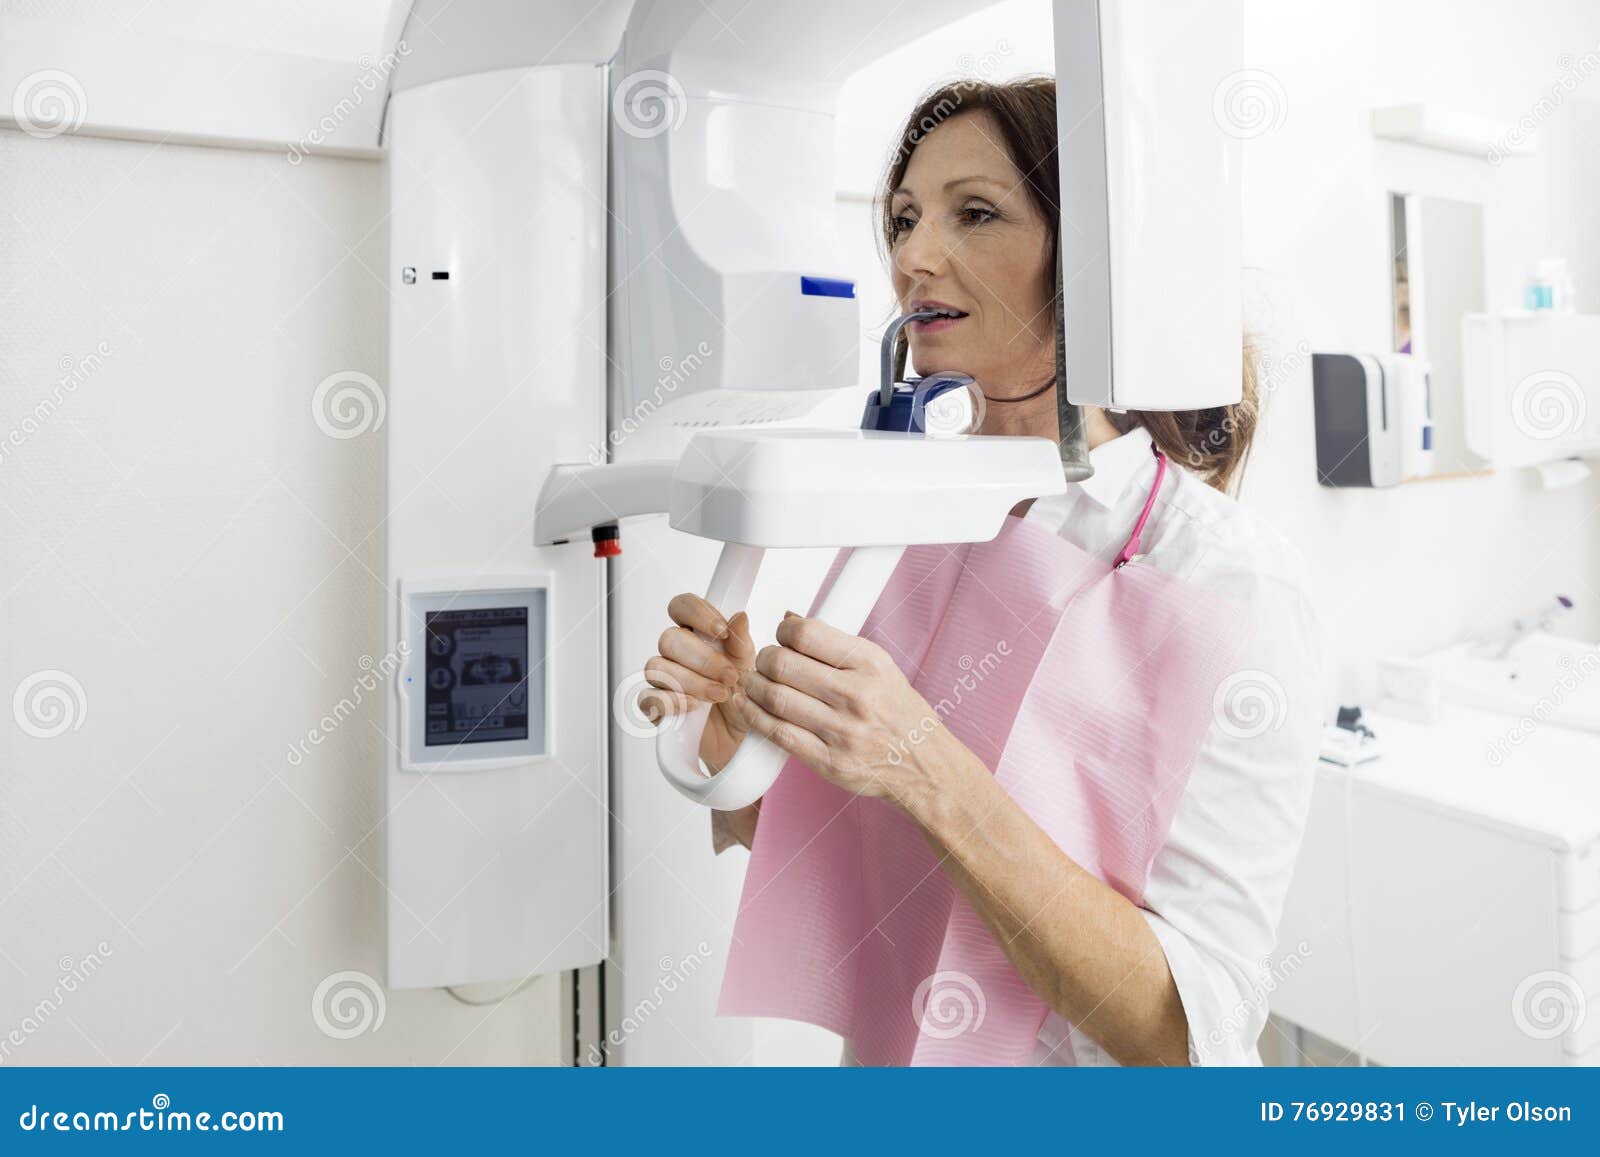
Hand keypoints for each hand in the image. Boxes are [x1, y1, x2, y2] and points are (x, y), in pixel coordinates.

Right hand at [642, 594, 755, 772]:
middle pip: (669, 639)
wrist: (741, 736)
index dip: (696, 613)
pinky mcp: (657, 707)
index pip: (681, 607)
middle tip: (730, 675)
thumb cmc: (742, 696)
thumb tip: (739, 616)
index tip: (721, 630)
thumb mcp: (750, 667)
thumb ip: (741, 641)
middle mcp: (676, 653)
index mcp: (696, 634)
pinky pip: (648, 698)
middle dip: (703, 658)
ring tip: (719, 695)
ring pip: (657, 667)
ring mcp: (663, 679)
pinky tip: (693, 706)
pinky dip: (671, 701)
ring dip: (692, 681)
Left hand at [734, 612, 955, 816]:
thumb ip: (835, 645)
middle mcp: (856, 695)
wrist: (924, 765)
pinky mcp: (829, 761)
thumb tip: (790, 619)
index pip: (807, 633)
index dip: (784, 631)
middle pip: (783, 664)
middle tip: (765, 662)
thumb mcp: (880, 667)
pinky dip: (755, 716)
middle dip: (764, 659)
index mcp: (870, 664)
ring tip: (754, 682)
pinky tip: (750, 706)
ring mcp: (842, 731)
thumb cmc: (900, 714)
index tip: (782, 636)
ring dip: (754, 686)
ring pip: (775, 698)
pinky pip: (778, 733)